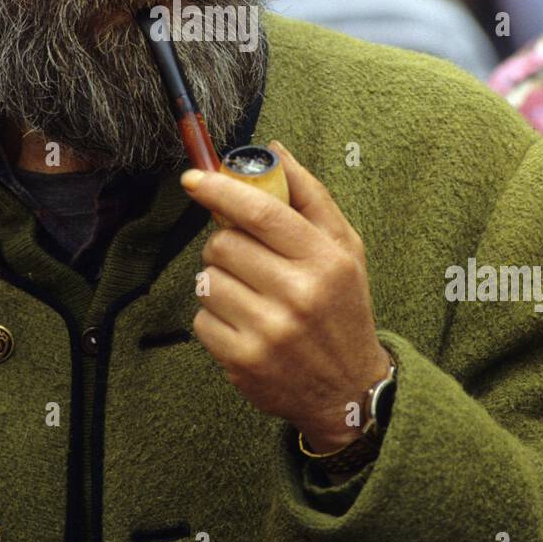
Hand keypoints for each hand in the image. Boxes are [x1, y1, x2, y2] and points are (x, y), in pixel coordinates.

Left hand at [180, 140, 388, 450]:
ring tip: (251, 297)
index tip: (194, 178)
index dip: (219, 189)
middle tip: (247, 259)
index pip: (259, 212)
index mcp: (325, 259)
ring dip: (219, 282)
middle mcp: (298, 294)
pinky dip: (216, 318)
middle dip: (225, 245)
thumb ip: (309, 197)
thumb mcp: (344, 248)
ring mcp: (268, 331)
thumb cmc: (342, 307)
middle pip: (222, 244)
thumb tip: (274, 150)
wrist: (349, 391)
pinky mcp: (243, 361)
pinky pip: (201, 319)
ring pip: (206, 280)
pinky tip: (245, 326)